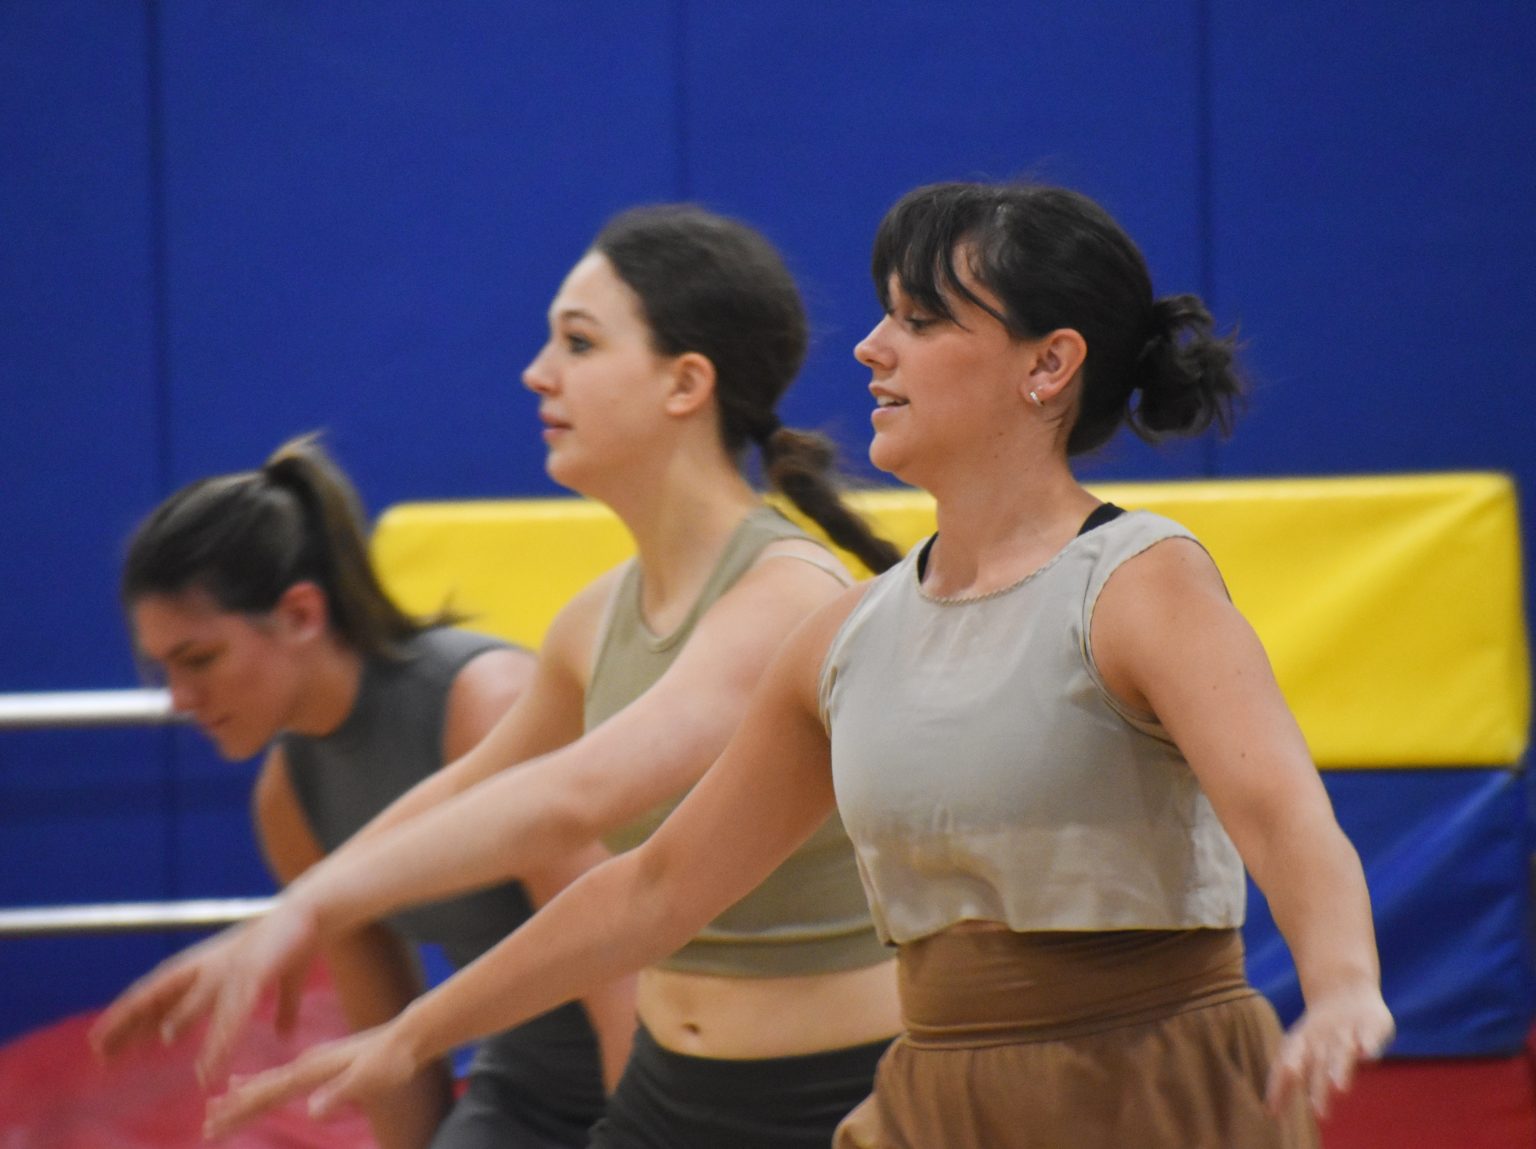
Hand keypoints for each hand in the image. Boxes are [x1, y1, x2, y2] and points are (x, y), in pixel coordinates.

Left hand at [89, 899, 321, 1085]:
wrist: (316, 911)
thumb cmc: (295, 942)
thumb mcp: (282, 981)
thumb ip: (281, 1008)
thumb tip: (285, 1032)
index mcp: (207, 965)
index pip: (156, 992)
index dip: (128, 1015)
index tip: (100, 1042)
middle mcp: (209, 965)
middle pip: (159, 993)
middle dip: (128, 1021)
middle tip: (98, 1051)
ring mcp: (230, 967)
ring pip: (192, 999)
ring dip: (173, 1022)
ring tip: (156, 1045)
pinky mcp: (254, 972)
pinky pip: (232, 1011)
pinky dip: (221, 1038)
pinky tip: (212, 1059)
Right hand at [203, 1024, 419, 1139]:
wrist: (408, 1034)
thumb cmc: (393, 1060)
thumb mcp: (370, 1079)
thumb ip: (342, 1093)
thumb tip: (313, 1111)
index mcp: (312, 1070)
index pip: (269, 1095)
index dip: (241, 1111)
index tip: (213, 1127)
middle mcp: (305, 1064)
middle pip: (261, 1089)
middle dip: (233, 1108)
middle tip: (206, 1127)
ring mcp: (310, 1062)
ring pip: (265, 1083)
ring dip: (239, 1097)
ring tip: (213, 1106)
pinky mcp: (317, 1064)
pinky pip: (277, 1077)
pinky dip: (256, 1083)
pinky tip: (244, 1082)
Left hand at [1266, 984, 1393, 1118]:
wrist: (1344, 989)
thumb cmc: (1319, 1032)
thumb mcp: (1299, 1048)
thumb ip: (1286, 1076)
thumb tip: (1269, 1112)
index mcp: (1300, 1044)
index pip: (1285, 1066)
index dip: (1280, 1088)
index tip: (1273, 1113)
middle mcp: (1322, 1039)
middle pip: (1317, 1063)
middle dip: (1317, 1087)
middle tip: (1318, 1113)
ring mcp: (1346, 1031)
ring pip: (1342, 1051)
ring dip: (1340, 1069)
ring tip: (1340, 1088)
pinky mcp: (1371, 1025)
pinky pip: (1370, 1035)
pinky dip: (1369, 1045)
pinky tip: (1368, 1056)